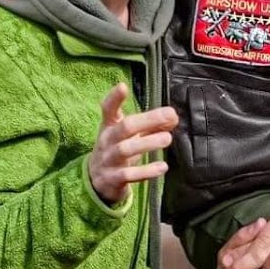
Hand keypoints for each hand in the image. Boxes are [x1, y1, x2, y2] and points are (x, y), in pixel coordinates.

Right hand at [87, 83, 178, 204]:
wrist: (96, 181)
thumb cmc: (117, 150)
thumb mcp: (129, 136)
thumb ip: (150, 125)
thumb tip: (173, 116)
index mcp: (109, 127)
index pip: (108, 109)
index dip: (114, 98)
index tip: (122, 86)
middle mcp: (107, 141)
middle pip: (125, 127)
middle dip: (148, 120)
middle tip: (170, 115)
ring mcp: (108, 160)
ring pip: (126, 149)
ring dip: (148, 143)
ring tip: (167, 138)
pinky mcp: (113, 179)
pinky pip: (129, 175)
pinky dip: (147, 171)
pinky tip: (163, 167)